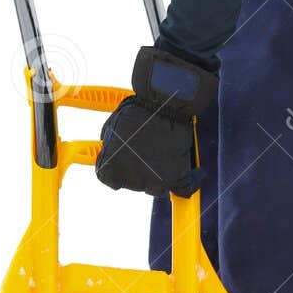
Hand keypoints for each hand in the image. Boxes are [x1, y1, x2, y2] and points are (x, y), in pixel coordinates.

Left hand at [95, 46, 216, 196]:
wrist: (164, 103)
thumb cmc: (138, 111)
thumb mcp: (113, 126)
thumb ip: (110, 144)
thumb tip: (109, 149)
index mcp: (112, 169)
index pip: (107, 178)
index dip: (114, 166)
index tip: (120, 158)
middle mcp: (132, 180)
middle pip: (132, 183)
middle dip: (136, 169)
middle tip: (143, 149)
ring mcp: (156, 181)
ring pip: (155, 186)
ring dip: (156, 174)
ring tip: (160, 153)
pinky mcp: (177, 178)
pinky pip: (182, 188)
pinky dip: (183, 181)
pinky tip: (185, 170)